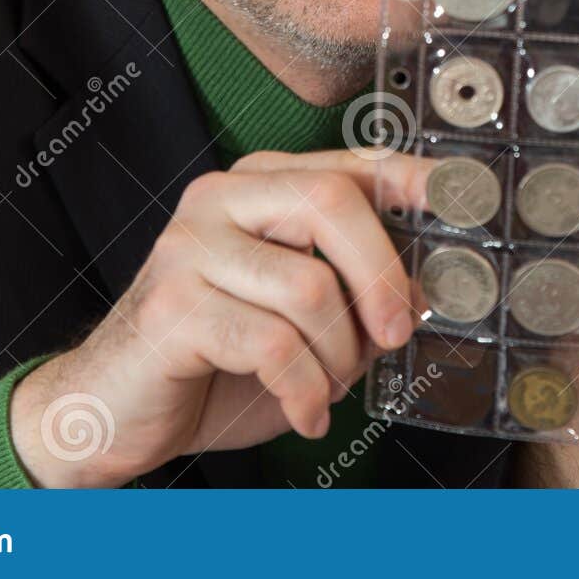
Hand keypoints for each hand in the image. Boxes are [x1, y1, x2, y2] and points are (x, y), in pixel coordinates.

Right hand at [9, 150, 427, 486]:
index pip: (350, 164)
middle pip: (332, 203)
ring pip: (309, 287)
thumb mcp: (298, 314)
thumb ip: (353, 287)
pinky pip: (273, 345)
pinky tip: (307, 413)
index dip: (414, 178)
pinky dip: (306, 391)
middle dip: (382, 275)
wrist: (114, 409)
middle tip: (398, 332)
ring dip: (339, 355)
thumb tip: (430, 288)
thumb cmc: (217, 359)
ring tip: (330, 385)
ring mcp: (190, 249)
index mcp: (257, 187)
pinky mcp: (174, 308)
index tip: (464, 199)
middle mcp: (220, 200)